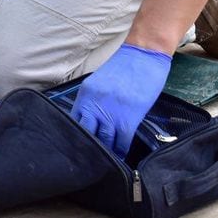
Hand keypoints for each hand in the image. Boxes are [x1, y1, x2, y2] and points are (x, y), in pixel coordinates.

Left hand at [70, 43, 171, 158]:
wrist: (143, 54)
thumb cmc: (124, 67)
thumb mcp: (100, 83)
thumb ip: (93, 101)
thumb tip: (91, 119)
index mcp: (85, 96)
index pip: (74, 122)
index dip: (76, 137)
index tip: (79, 147)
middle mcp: (94, 105)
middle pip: (85, 135)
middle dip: (88, 148)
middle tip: (89, 160)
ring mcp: (111, 113)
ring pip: (104, 141)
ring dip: (105, 153)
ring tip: (104, 162)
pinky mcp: (129, 118)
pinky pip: (121, 142)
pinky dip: (120, 152)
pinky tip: (120, 157)